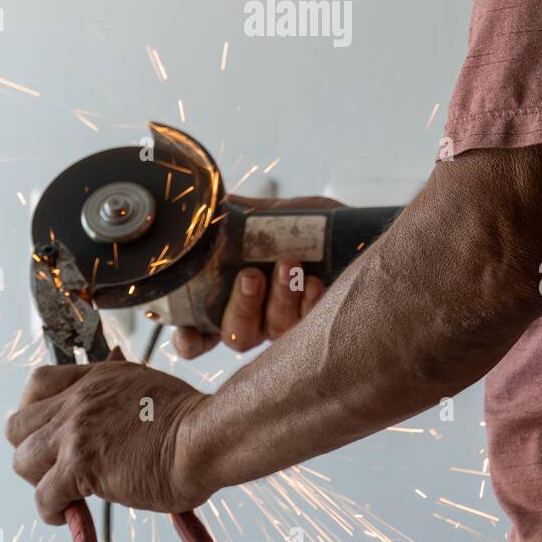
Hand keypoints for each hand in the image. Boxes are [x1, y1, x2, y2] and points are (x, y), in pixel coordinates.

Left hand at [5, 350, 205, 522]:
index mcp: (96, 377)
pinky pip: (44, 497)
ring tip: (62, 493)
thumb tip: (112, 380)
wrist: (205, 437)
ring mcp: (77, 431)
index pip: (38, 383)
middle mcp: (80, 399)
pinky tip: (70, 515)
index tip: (44, 431)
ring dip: (39, 482)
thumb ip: (120, 389)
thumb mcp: (146, 385)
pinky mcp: (81, 466)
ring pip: (23, 461)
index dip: (33, 411)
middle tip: (52, 467)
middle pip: (18, 425)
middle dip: (30, 450)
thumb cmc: (190, 419)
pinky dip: (53, 512)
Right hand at [173, 194, 340, 359]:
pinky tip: (315, 281)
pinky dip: (311, 303)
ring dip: (280, 297)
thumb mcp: (270, 215)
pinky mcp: (324, 325)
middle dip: (241, 306)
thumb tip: (214, 201)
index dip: (190, 341)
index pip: (201, 335)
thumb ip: (240, 213)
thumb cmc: (306, 226)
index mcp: (233, 298)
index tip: (186, 332)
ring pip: (276, 330)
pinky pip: (312, 327)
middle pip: (237, 336)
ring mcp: (290, 326)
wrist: (355, 229)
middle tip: (250, 276)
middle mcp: (259, 320)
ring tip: (289, 263)